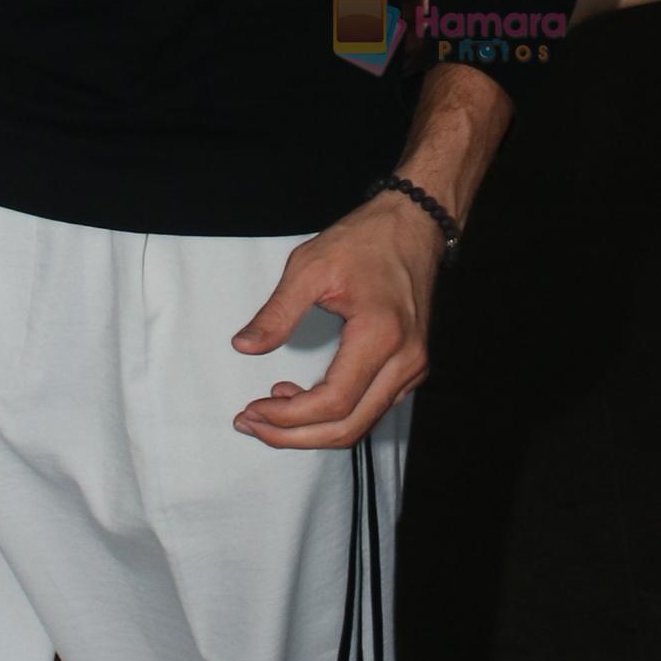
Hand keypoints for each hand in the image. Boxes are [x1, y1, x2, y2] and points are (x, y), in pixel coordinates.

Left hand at [230, 192, 440, 448]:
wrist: (415, 224)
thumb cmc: (366, 240)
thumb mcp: (310, 267)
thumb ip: (277, 313)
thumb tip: (245, 347)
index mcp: (382, 335)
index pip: (333, 402)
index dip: (288, 417)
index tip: (252, 411)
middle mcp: (405, 360)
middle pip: (348, 427)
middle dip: (294, 436)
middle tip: (252, 424)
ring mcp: (413, 367)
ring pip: (361, 424)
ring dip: (313, 430)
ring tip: (269, 411)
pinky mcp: (412, 367)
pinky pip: (372, 408)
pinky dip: (335, 415)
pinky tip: (301, 399)